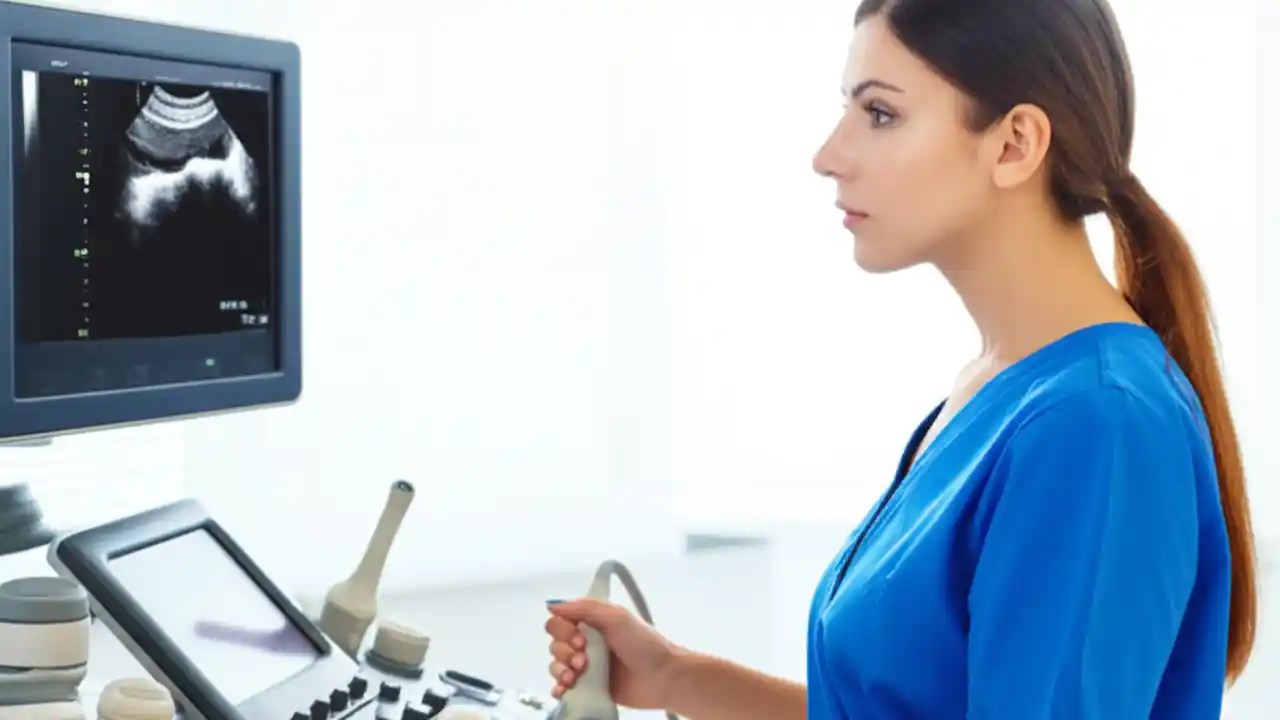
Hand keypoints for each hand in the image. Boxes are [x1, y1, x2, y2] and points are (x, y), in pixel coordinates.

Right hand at [544, 598, 685, 709]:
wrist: (663, 678)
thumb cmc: (642, 644)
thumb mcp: (616, 617)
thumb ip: (584, 608)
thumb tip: (551, 604)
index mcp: (591, 624)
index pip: (558, 623)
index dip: (563, 631)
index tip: (581, 639)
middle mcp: (585, 644)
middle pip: (555, 645)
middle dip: (564, 653)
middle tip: (584, 661)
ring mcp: (586, 668)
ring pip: (556, 667)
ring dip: (561, 671)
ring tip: (577, 677)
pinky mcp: (588, 689)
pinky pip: (563, 688)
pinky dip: (559, 689)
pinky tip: (564, 690)